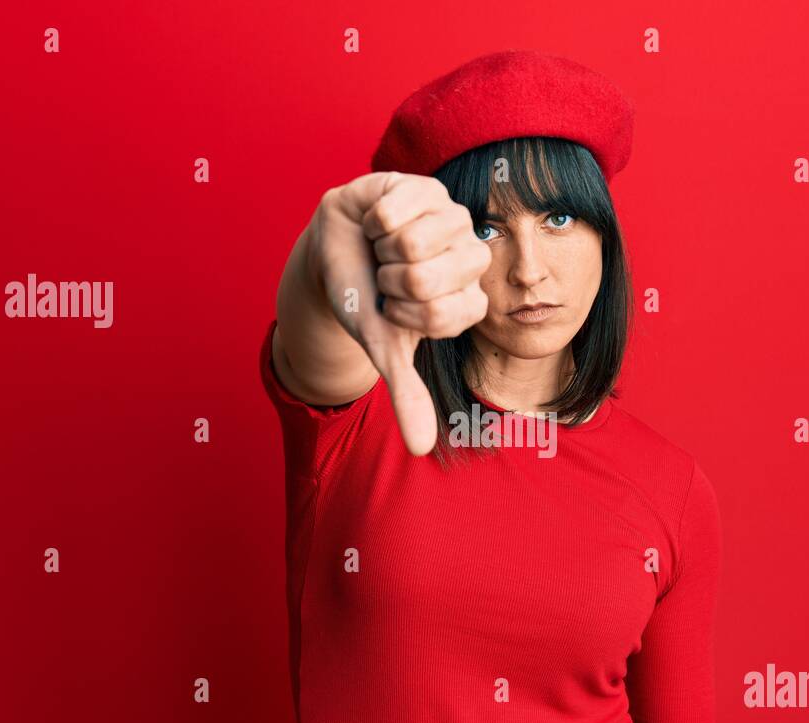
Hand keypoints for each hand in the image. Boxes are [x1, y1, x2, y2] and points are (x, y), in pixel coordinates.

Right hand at [309, 171, 490, 455]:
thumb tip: (421, 450)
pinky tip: (377, 222)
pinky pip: (395, 209)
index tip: (396, 309)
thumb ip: (407, 394)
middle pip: (426, 279)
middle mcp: (473, 258)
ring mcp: (455, 218)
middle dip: (389, 282)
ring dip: (380, 249)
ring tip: (383, 249)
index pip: (441, 316)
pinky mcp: (428, 187)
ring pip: (412, 242)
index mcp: (470, 299)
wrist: (336, 253)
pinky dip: (372, 220)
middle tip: (387, 276)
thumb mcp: (384, 348)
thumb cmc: (366, 299)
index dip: (402, 314)